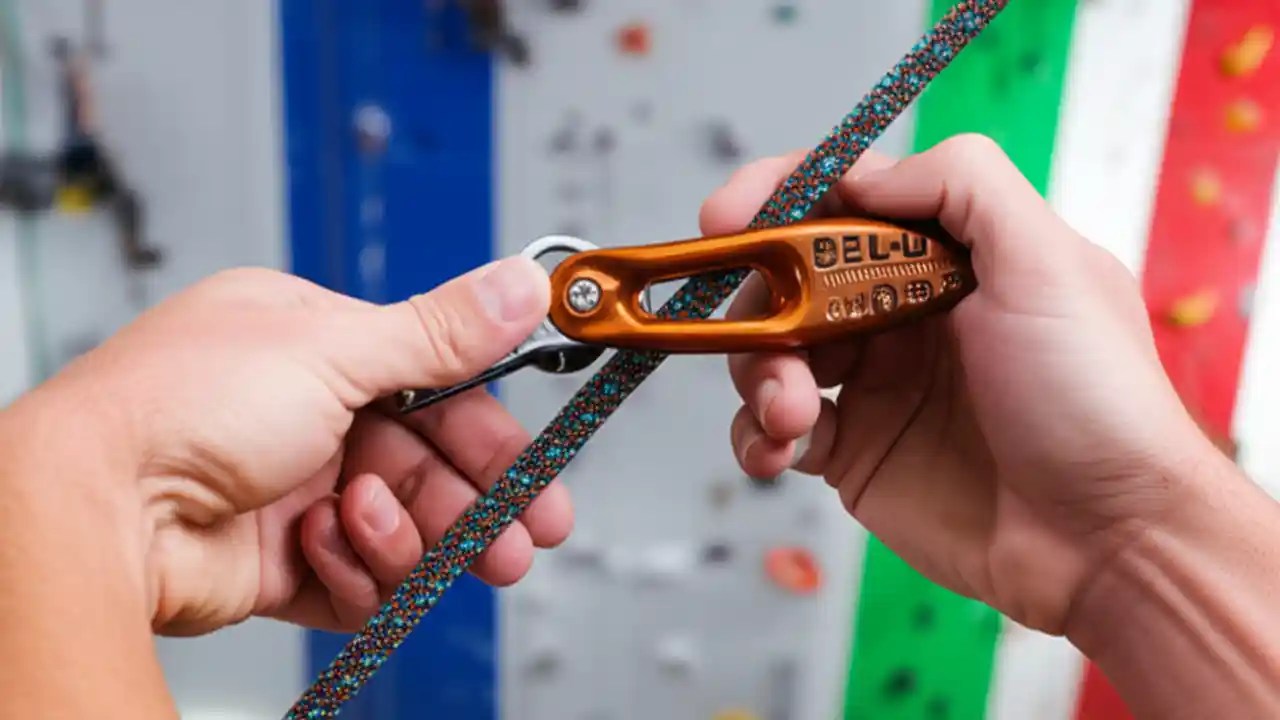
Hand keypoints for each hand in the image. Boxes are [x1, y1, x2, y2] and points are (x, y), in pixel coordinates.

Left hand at [34, 259, 572, 635]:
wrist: (94, 512)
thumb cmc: (182, 408)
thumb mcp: (335, 350)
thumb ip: (442, 332)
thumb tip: (520, 284)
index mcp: (314, 347)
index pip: (436, 388)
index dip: (493, 431)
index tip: (542, 466)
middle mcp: (305, 415)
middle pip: (427, 465)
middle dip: (478, 502)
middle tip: (523, 536)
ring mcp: (291, 490)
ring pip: (399, 525)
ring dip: (403, 530)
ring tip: (376, 520)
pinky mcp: (277, 561)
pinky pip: (355, 576)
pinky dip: (348, 564)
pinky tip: (319, 540)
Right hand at [703, 135, 1225, 633]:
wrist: (1107, 541)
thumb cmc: (1092, 397)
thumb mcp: (1049, 264)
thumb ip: (961, 185)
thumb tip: (857, 174)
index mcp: (946, 256)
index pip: (843, 202)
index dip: (777, 199)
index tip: (724, 221)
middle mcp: (900, 312)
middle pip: (788, 278)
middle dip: (757, 299)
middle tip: (763, 336)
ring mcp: (872, 385)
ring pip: (769, 351)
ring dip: (757, 373)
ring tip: (791, 412)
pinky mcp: (852, 453)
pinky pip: (773, 428)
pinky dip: (756, 434)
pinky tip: (780, 448)